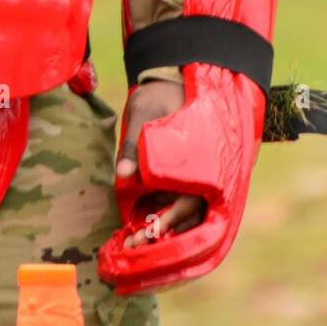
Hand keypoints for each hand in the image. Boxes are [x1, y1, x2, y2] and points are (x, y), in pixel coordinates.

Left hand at [116, 79, 206, 247]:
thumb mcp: (143, 111)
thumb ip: (134, 144)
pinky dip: (163, 219)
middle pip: (189, 216)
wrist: (171, 78)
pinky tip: (142, 229)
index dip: (170, 220)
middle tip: (132, 247)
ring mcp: (198, 177)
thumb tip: (122, 175)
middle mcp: (205, 173)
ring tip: (132, 245)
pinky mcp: (186, 177)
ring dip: (162, 231)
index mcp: (200, 159)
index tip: (150, 233)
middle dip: (162, 234)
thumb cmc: (158, 94)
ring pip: (187, 216)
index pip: (191, 200)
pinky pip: (180, 205)